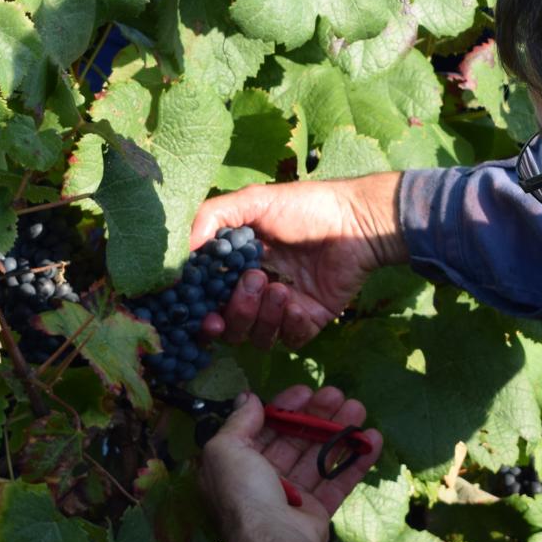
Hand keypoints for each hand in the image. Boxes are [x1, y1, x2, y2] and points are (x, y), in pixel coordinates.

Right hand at [191, 175, 406, 349]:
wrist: (356, 221)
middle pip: (230, 326)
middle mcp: (257, 291)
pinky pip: (290, 340)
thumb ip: (212, 217)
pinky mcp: (310, 320)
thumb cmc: (305, 207)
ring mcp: (284, 309)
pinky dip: (291, 324)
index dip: (202, 311)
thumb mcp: (254, 201)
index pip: (209, 300)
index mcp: (239, 267)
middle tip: (254, 283)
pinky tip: (300, 301)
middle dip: (236, 311)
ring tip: (281, 287)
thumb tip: (184, 250)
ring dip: (263, 316)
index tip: (203, 311)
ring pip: (258, 337)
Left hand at [198, 386, 381, 541]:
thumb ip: (237, 422)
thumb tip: (249, 398)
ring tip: (358, 409)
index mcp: (236, 467)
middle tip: (338, 394)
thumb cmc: (245, 495)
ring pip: (318, 456)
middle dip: (316, 415)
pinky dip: (356, 460)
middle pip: (294, 440)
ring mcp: (292, 496)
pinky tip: (372, 439)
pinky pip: (338, 480)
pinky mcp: (317, 510)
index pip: (262, 429)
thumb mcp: (225, 451)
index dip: (283, 408)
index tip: (305, 391)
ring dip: (339, 431)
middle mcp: (262, 480)